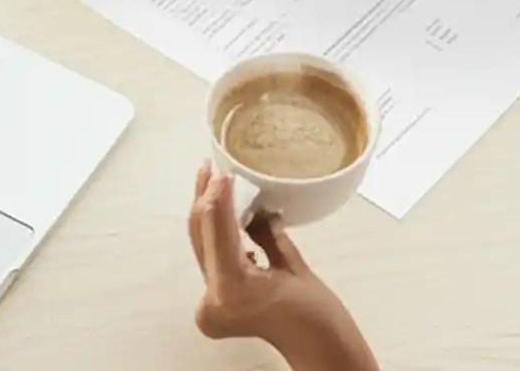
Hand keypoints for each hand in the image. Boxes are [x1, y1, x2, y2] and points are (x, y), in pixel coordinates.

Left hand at [187, 163, 377, 369]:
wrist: (318, 350)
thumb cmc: (317, 316)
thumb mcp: (294, 265)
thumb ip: (267, 233)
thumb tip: (252, 205)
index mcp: (233, 286)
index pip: (217, 228)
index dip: (217, 196)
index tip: (220, 170)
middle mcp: (213, 298)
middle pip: (201, 236)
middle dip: (204, 200)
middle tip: (208, 168)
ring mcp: (209, 305)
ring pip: (202, 247)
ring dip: (208, 216)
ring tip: (211, 181)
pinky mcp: (211, 307)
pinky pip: (211, 261)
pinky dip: (216, 238)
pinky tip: (222, 213)